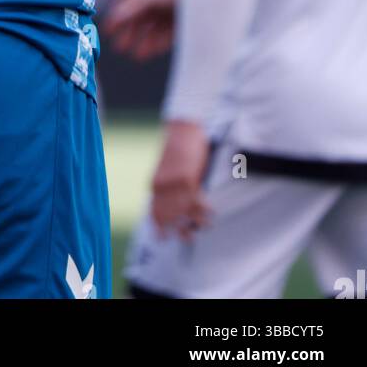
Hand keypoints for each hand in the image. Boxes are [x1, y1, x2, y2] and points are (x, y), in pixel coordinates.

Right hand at [103, 0, 180, 59]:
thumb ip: (131, 7)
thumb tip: (114, 18)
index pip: (128, 6)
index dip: (117, 19)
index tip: (106, 33)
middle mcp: (158, 2)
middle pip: (139, 20)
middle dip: (129, 34)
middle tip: (119, 49)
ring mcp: (170, 14)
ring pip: (152, 31)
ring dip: (142, 42)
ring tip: (135, 56)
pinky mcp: (182, 26)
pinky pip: (165, 37)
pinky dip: (156, 45)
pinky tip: (148, 53)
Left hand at [150, 120, 211, 238]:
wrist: (182, 128)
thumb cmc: (177, 148)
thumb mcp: (167, 171)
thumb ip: (168, 189)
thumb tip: (176, 208)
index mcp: (155, 184)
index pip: (155, 212)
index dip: (159, 227)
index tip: (163, 238)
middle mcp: (162, 186)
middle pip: (170, 216)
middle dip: (180, 229)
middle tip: (189, 237)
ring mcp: (174, 183)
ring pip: (185, 211)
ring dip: (197, 221)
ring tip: (206, 226)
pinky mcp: (187, 178)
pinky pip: (196, 200)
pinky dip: (204, 209)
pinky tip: (211, 212)